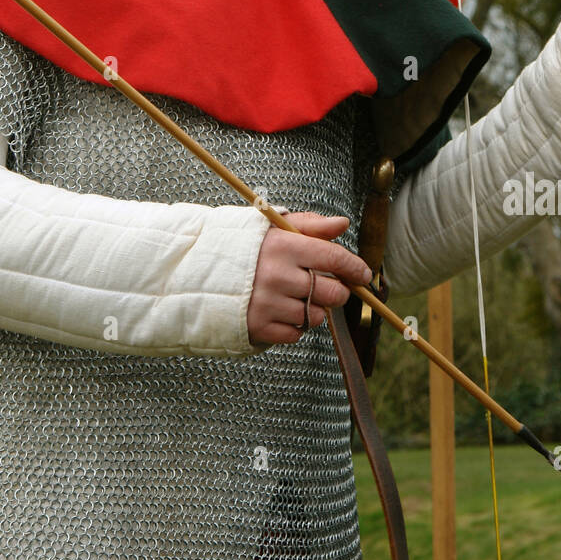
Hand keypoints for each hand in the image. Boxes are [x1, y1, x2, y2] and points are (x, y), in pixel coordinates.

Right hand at [247, 213, 371, 346]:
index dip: (354, 267)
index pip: (333, 257)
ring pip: (316, 316)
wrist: (197, 272)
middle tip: (326, 286)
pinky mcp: (259, 327)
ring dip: (314, 309)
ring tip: (295, 296)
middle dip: (336, 291)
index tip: (363, 274)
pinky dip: (295, 326)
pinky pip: (296, 334)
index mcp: (283, 245)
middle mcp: (277, 275)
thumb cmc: (243, 247)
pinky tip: (281, 311)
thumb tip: (342, 224)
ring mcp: (268, 303)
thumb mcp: (274, 227)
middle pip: (332, 292)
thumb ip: (311, 225)